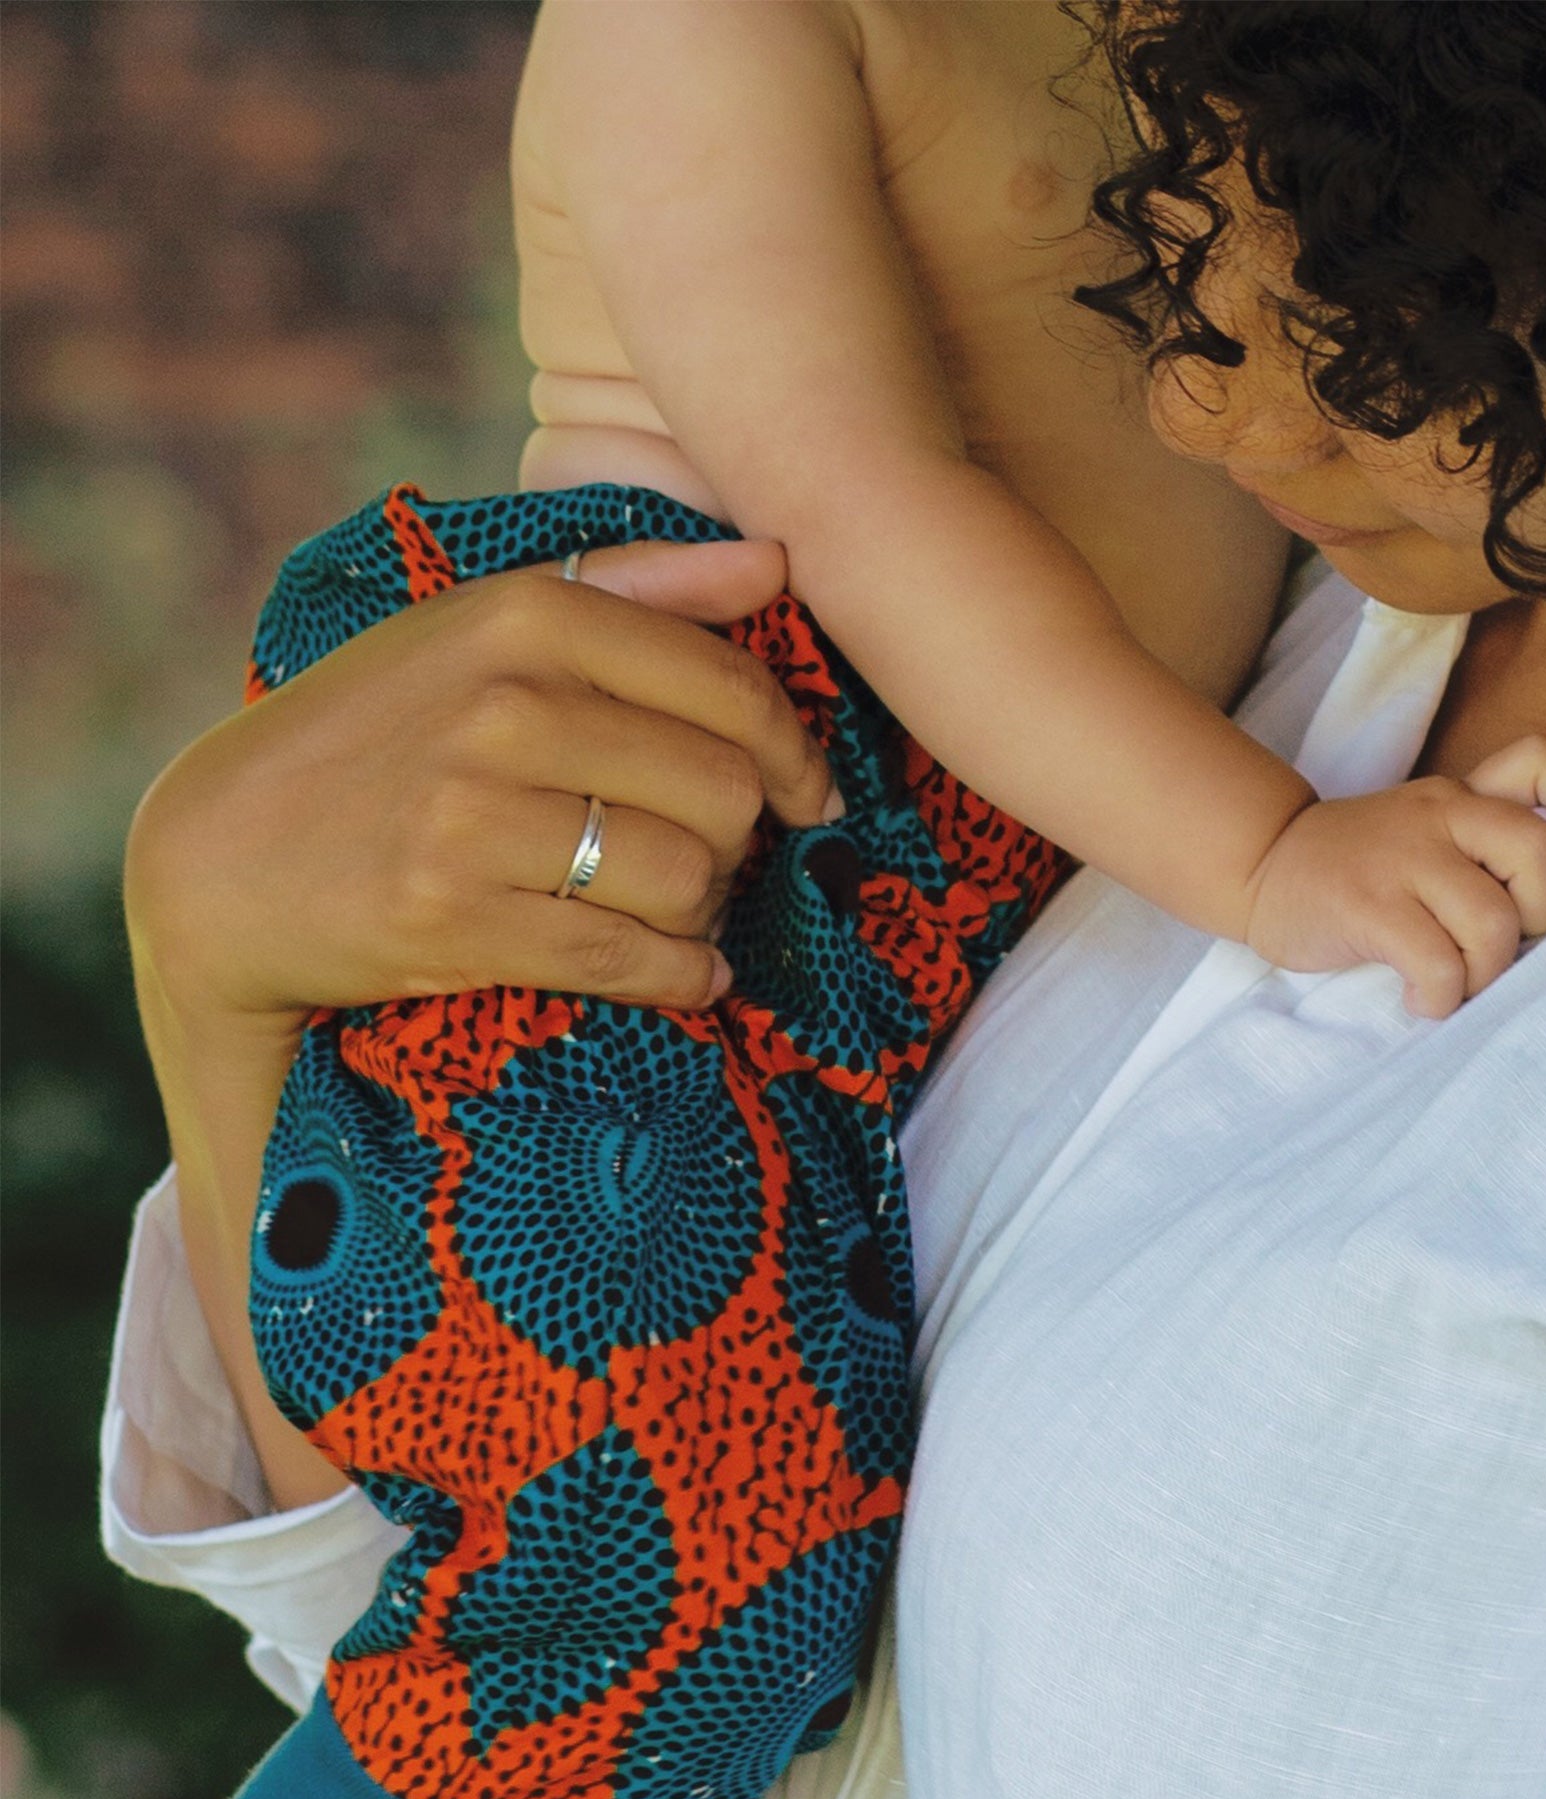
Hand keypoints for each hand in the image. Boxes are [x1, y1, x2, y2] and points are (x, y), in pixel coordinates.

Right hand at [126, 535, 834, 1029]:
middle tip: (718, 860)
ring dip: (705, 913)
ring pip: (685, 878)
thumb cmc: (383, 731)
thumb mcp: (488, 628)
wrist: (227, 852)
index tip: (806, 795)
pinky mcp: (451, 917)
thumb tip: (774, 562)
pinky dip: (680, 978)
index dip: (795, 756)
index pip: (732, 689)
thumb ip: (639, 588)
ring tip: (680, 914)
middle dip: (743, 841)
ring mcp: (472, 814)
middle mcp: (504, 705)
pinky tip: (684, 975)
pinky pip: (627, 958)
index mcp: (528, 615)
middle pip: (724, 791)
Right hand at [1243, 736, 1545, 1016]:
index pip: (1538, 763)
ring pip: (1492, 923)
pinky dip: (1439, 997)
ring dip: (1483, 974)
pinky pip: (1438, 964)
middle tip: (1500, 941)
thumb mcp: (1418, 829)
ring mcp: (1402, 859)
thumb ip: (1475, 839)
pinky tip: (1417, 996)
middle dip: (1540, 915)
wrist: (1260, 868)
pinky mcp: (1368, 907)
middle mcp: (1438, 816)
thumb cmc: (1354, 867)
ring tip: (1452, 983)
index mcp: (1458, 798)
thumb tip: (1545, 904)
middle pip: (1538, 851)